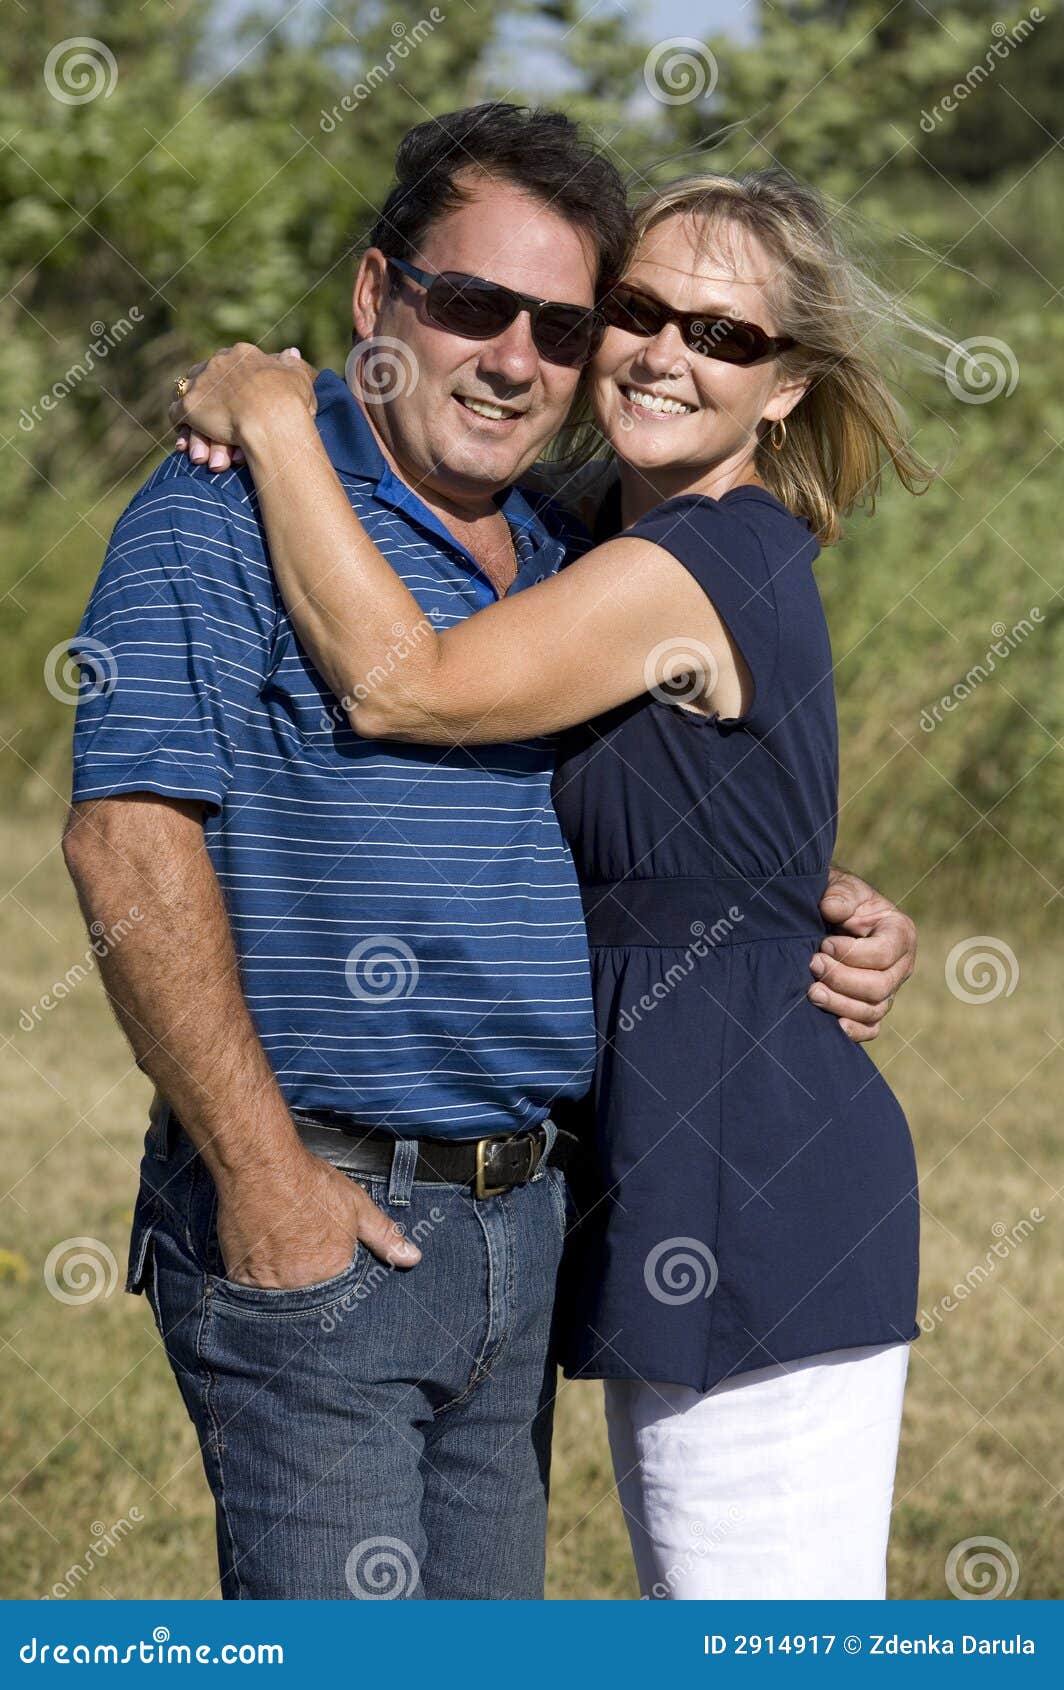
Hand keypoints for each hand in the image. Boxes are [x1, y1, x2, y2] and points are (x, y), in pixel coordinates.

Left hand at [170, 344, 316, 471]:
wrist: (272, 420)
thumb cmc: (291, 401)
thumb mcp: (298, 377)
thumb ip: (291, 364)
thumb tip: (291, 352)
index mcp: (243, 354)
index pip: (229, 363)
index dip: (231, 382)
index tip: (236, 399)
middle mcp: (218, 362)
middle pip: (207, 375)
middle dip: (212, 397)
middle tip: (221, 421)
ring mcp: (201, 382)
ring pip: (190, 394)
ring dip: (196, 415)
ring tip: (204, 438)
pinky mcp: (190, 405)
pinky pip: (176, 413)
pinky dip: (182, 427)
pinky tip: (188, 441)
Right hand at [214, 1147, 419, 1288]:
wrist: (261, 1166)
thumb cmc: (308, 1183)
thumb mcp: (356, 1205)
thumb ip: (384, 1235)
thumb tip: (414, 1258)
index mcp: (335, 1270)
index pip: (341, 1291)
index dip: (333, 1274)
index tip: (323, 1258)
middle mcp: (303, 1285)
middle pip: (309, 1294)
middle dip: (307, 1279)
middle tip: (298, 1250)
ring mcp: (270, 1286)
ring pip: (281, 1296)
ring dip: (283, 1283)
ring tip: (281, 1252)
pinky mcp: (242, 1279)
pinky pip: (253, 1292)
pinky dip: (258, 1281)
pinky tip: (261, 1255)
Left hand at [810, 867, 916, 1042]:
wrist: (826, 916)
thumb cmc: (838, 899)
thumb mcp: (841, 886)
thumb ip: (841, 894)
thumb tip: (832, 909)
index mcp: (900, 933)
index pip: (886, 953)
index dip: (853, 953)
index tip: (824, 943)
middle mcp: (900, 966)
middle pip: (880, 986)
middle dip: (842, 979)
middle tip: (813, 964)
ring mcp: (887, 989)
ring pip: (873, 1010)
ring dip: (840, 1004)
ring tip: (811, 991)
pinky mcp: (871, 1006)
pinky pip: (870, 1028)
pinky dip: (854, 1031)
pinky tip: (833, 1025)